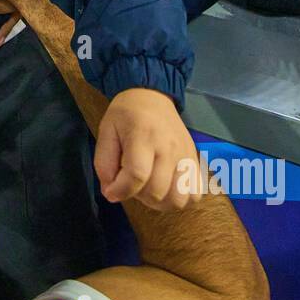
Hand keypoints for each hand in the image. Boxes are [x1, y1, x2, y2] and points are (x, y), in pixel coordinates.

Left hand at [94, 88, 203, 209]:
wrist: (152, 96)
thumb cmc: (126, 114)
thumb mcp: (106, 131)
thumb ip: (104, 163)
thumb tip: (111, 192)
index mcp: (143, 136)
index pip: (137, 175)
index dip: (121, 191)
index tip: (111, 191)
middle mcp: (169, 148)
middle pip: (157, 191)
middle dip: (138, 197)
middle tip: (130, 184)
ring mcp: (186, 155)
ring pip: (179, 198)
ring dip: (160, 202)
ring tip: (149, 189)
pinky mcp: (195, 161)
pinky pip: (196, 194)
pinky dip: (181, 198)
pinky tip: (167, 189)